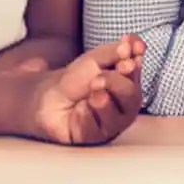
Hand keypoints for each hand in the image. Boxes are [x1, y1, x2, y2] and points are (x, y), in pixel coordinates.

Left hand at [30, 36, 144, 144]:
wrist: (45, 99)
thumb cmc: (75, 80)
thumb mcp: (94, 59)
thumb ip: (115, 51)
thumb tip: (132, 45)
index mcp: (129, 83)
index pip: (137, 72)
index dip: (133, 63)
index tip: (124, 56)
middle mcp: (125, 105)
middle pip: (132, 96)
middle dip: (115, 84)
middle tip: (96, 79)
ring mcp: (112, 124)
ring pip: (118, 117)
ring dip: (102, 102)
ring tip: (88, 96)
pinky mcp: (94, 138)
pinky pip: (96, 131)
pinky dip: (86, 117)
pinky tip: (77, 110)